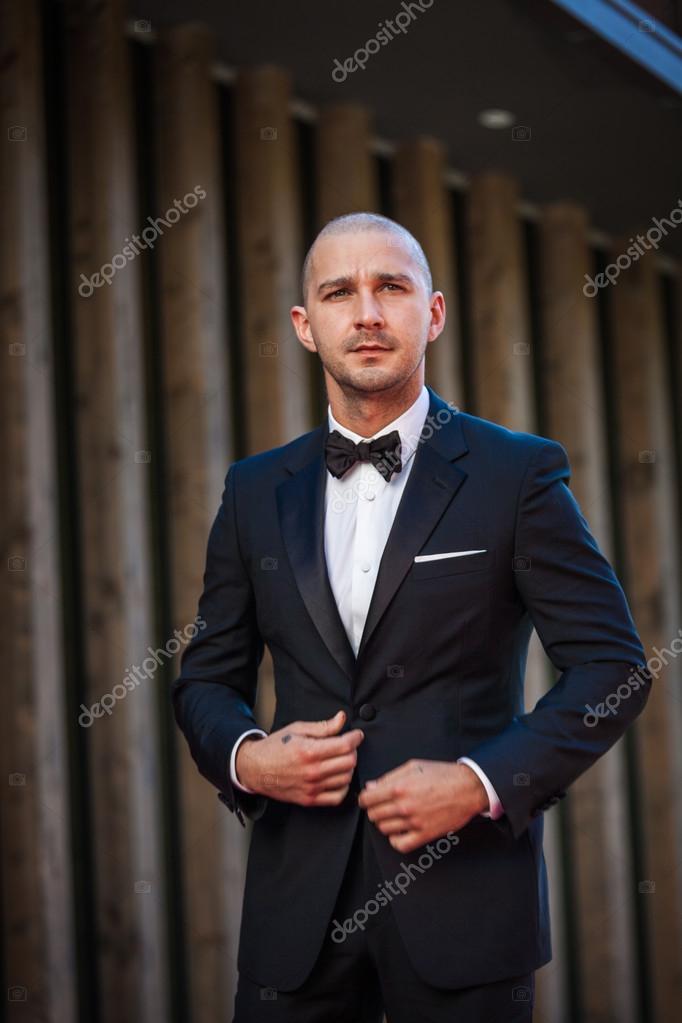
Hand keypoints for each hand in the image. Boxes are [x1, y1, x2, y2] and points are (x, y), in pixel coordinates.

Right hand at [235, 710, 363, 806]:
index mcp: (309, 751)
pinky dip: (343, 787)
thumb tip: (341, 719)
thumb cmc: (275, 747)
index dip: (355, 738)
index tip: (356, 735)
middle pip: (349, 762)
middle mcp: (312, 771)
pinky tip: (338, 777)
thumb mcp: (297, 729)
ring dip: (348, 767)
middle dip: (353, 751)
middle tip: (348, 745)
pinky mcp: (310, 799)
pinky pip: (337, 797)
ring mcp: (312, 787)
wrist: (255, 768)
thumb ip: (323, 726)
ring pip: (346, 778)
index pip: (345, 745)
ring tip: (341, 759)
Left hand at [358, 759, 488, 852]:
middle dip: (374, 809)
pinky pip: (400, 844)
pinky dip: (395, 839)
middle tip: (381, 806)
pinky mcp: (425, 834)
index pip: (367, 799)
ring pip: (384, 829)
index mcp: (399, 787)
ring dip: (384, 822)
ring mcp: (414, 822)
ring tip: (392, 816)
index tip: (367, 799)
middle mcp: (404, 806)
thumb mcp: (414, 767)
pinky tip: (399, 831)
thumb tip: (371, 787)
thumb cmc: (442, 775)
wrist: (468, 788)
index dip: (364, 799)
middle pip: (374, 814)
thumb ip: (389, 777)